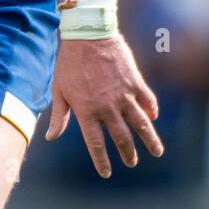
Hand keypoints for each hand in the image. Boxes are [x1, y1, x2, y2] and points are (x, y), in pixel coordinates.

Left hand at [45, 34, 163, 177]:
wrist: (88, 35)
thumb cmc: (69, 64)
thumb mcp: (59, 91)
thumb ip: (59, 116)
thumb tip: (50, 137)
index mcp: (87, 112)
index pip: (96, 144)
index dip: (102, 161)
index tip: (107, 173)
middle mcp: (107, 107)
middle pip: (122, 138)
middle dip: (129, 154)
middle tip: (132, 163)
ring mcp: (123, 95)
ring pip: (141, 124)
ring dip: (150, 139)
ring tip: (157, 152)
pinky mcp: (135, 82)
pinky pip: (147, 101)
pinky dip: (152, 111)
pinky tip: (154, 118)